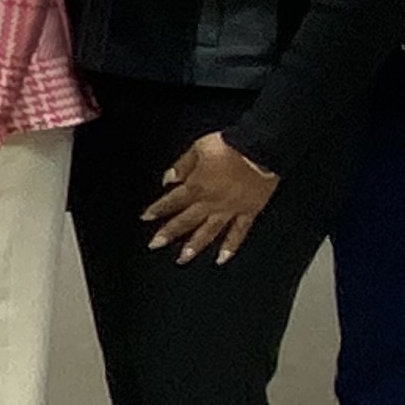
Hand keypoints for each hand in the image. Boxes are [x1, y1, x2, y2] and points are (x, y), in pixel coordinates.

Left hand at [143, 132, 277, 264]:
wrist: (260, 147)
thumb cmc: (230, 145)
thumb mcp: (198, 148)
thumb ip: (182, 165)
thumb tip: (168, 179)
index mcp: (197, 186)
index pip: (172, 201)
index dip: (157, 209)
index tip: (145, 218)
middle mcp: (211, 202)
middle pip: (186, 221)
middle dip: (168, 234)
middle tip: (155, 245)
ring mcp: (230, 209)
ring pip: (208, 232)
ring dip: (194, 246)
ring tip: (183, 259)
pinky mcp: (249, 211)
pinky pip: (238, 233)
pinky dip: (230, 246)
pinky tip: (222, 258)